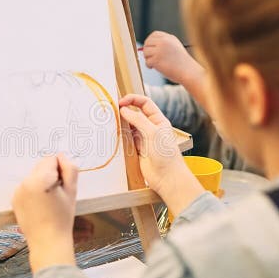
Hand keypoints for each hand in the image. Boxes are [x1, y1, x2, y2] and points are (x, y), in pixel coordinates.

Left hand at [12, 155, 77, 271]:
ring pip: (33, 176)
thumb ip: (69, 169)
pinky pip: (26, 187)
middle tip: (57, 194)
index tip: (63, 185)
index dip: (60, 170)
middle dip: (50, 175)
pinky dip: (33, 192)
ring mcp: (18, 191)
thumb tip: (61, 157)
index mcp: (40, 179)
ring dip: (41, 183)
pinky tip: (40, 206)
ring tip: (49, 202)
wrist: (48, 242)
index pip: (51, 159)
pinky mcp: (14, 199)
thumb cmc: (62, 218)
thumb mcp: (72, 191)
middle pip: (40, 166)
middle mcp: (26, 182)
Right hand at [119, 94, 205, 214]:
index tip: (121, 102)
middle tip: (112, 111)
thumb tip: (124, 110)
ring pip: (129, 127)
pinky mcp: (137, 150)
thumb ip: (138, 120)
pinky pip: (126, 139)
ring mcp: (143, 139)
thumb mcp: (153, 133)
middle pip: (135, 114)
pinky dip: (120, 137)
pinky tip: (114, 135)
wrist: (167, 177)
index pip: (144, 104)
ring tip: (111, 123)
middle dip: (124, 111)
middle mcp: (151, 128)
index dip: (133, 100)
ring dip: (121, 124)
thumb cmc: (166, 155)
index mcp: (158, 120)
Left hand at [142, 32, 208, 111]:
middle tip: (150, 57)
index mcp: (169, 38)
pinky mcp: (156, 59)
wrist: (188, 71)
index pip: (154, 34)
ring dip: (148, 58)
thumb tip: (147, 47)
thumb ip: (163, 45)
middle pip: (147, 42)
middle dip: (147, 50)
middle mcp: (164, 42)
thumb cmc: (182, 62)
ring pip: (145, 52)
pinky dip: (149, 66)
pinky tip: (155, 68)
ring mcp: (160, 50)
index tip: (150, 48)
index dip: (150, 41)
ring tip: (154, 64)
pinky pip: (147, 61)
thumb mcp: (175, 48)